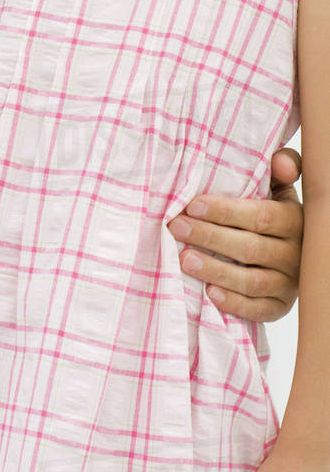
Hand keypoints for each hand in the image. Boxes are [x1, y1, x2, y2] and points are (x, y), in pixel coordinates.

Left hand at [167, 147, 302, 321]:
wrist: (292, 249)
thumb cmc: (272, 212)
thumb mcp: (278, 188)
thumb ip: (280, 167)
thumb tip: (280, 162)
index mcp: (294, 220)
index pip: (260, 216)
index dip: (226, 211)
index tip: (192, 205)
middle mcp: (295, 254)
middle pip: (250, 248)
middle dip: (210, 237)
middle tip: (177, 228)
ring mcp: (289, 283)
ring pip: (252, 281)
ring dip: (216, 271)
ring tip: (185, 260)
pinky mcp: (280, 305)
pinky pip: (259, 310)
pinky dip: (235, 303)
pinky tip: (209, 294)